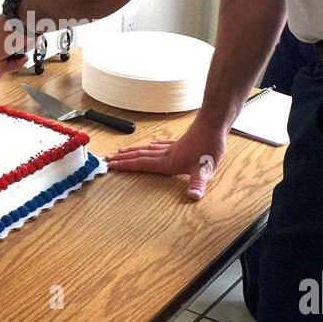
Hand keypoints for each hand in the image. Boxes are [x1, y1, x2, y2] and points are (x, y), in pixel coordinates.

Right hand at [106, 116, 227, 200]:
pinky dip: (151, 147)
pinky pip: (160, 145)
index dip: (126, 165)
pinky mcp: (180, 142)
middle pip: (140, 156)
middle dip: (124, 158)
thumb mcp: (205, 168)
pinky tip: (151, 145)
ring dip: (133, 152)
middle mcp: (166, 154)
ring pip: (147, 149)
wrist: (214, 124)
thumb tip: (193, 197)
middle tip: (109, 159)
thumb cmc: (209, 146)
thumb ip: (198, 183)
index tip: (112, 165)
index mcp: (168, 162)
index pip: (142, 164)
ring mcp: (172, 147)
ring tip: (122, 151)